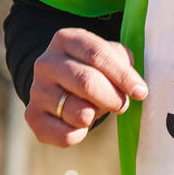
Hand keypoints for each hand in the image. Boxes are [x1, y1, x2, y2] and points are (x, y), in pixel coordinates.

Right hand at [25, 28, 148, 146]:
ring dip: (95, 116)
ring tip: (95, 110)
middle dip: (112, 98)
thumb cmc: (94, 70)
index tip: (140, 92)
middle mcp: (46, 63)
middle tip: (121, 105)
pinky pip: (66, 135)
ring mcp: (37, 90)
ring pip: (78, 112)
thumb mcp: (109, 57)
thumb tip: (136, 89)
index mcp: (65, 40)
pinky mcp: (33, 116)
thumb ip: (123, 65)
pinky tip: (80, 124)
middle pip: (87, 82)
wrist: (61, 87)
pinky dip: (80, 134)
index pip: (97, 55)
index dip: (123, 76)